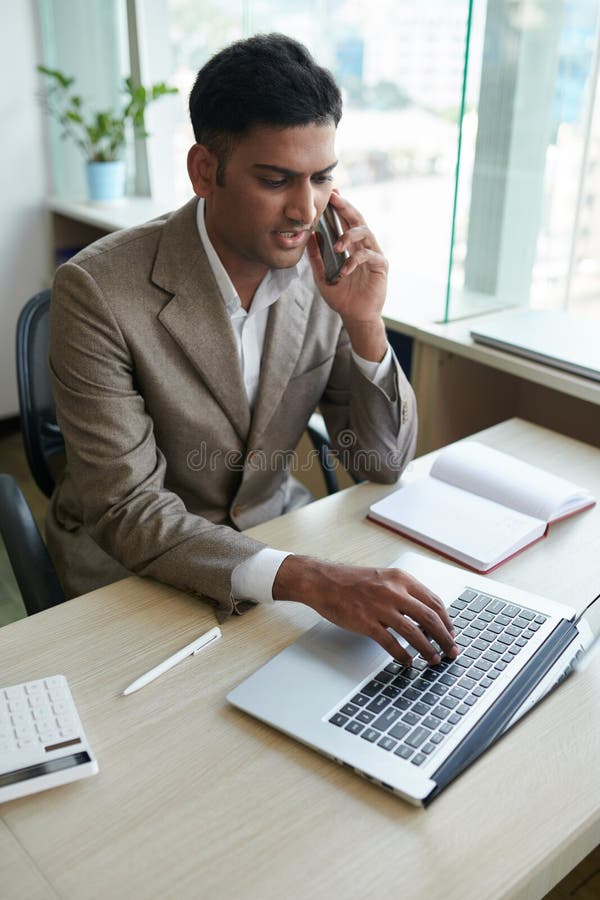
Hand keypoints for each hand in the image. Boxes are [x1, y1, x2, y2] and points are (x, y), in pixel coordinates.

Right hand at [273, 556, 457, 666]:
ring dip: (428, 649)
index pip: (434, 601)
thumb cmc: (352, 581)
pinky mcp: (366, 622)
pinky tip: (407, 662)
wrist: (323, 581)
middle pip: (430, 617)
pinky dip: (402, 655)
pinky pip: (391, 643)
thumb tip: (425, 615)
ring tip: (433, 660)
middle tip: (451, 651)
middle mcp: (393, 591)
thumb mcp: (384, 578)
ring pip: (414, 632)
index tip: (451, 633)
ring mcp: (379, 607)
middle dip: (445, 638)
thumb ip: (404, 593)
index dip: (447, 621)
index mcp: (401, 579)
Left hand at [307, 191, 387, 361]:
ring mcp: (373, 254)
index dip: (339, 206)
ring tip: (336, 246)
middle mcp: (364, 245)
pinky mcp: (381, 266)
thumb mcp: (322, 275)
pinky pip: (368, 256)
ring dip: (349, 236)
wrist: (355, 315)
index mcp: (351, 245)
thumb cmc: (341, 295)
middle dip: (346, 207)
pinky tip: (343, 271)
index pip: (345, 221)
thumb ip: (316, 256)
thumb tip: (308, 236)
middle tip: (335, 198)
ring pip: (365, 233)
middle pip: (357, 219)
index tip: (330, 193)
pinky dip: (354, 261)